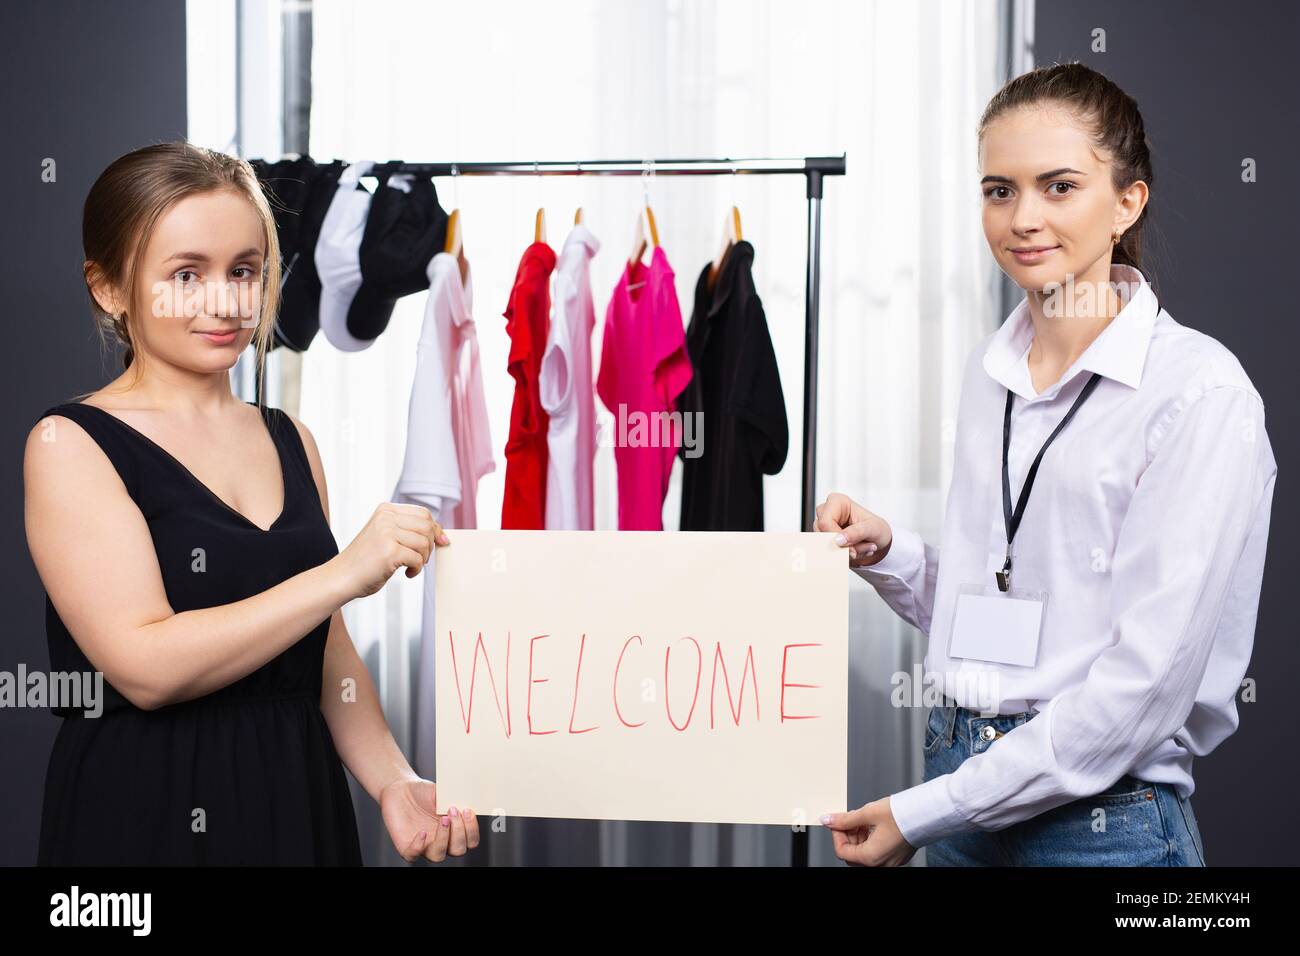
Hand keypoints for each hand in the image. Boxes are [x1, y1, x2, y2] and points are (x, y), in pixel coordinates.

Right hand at [331, 502, 449, 600]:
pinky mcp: (389, 551)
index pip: (423, 513)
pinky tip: (407, 573)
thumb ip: (407, 530)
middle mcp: (386, 517)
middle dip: (430, 545)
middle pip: (427, 527)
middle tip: (421, 559)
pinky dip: (416, 569)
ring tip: (411, 566)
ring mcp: (387, 533)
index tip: (442, 541)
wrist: (341, 577)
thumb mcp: (385, 535)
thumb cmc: (366, 560)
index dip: (435, 529)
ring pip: (425, 543)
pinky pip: (418, 559)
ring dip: (423, 559)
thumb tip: (442, 534)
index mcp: (385, 510)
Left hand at [379, 776, 479, 862]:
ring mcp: (424, 846)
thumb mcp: (443, 793)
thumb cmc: (423, 793)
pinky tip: (422, 832)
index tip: (467, 810)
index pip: (470, 841)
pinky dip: (419, 846)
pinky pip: (413, 854)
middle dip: (459, 831)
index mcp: (453, 831)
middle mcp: (441, 841)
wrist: (401, 790)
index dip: (472, 830)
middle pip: (458, 850)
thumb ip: (456, 799)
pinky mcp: (406, 847)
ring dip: (443, 838)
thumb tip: (469, 799)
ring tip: (442, 818)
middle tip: (453, 810)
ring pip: (438, 855)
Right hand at [813, 492, 893, 568]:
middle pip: (822, 535)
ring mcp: (823, 526)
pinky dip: (842, 556)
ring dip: (843, 553)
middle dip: (841, 547)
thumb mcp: (873, 528)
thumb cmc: (876, 528)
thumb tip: (838, 540)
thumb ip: (856, 533)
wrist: (878, 539)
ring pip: (823, 546)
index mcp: (837, 502)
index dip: (835, 538)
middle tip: (858, 550)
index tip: (851, 549)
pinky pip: (827, 552)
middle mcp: (827, 512)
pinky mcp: (824, 539)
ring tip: (860, 549)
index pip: (825, 522)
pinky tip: (855, 551)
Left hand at [822, 796, 916, 865]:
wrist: (925, 814)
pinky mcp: (896, 856)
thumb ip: (845, 819)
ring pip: (864, 853)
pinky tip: (873, 825)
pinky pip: (877, 852)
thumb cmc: (902, 815)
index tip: (837, 822)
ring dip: (859, 837)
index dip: (836, 834)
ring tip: (863, 820)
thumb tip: (829, 820)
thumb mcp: (868, 813)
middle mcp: (881, 864)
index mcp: (871, 857)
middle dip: (848, 836)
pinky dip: (870, 840)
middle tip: (850, 820)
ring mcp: (890, 862)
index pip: (842, 851)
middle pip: (853, 854)